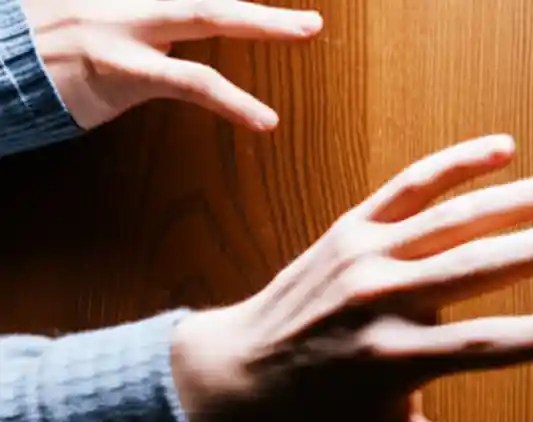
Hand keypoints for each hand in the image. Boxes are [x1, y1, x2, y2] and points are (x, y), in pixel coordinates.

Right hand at [23, 0, 322, 129]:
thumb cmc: (43, 45)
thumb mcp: (91, 13)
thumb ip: (143, 17)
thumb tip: (183, 26)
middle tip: (308, 5)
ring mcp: (121, 24)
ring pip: (203, 13)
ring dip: (261, 22)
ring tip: (306, 29)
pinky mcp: (121, 67)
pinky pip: (187, 81)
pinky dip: (231, 101)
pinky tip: (265, 119)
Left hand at [170, 135, 532, 421]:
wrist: (241, 367)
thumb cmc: (326, 417)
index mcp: (395, 360)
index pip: (485, 347)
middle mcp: (380, 302)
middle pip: (475, 269)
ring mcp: (365, 257)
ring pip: (451, 219)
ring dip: (515, 199)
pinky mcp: (351, 227)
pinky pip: (410, 187)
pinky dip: (455, 164)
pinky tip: (503, 149)